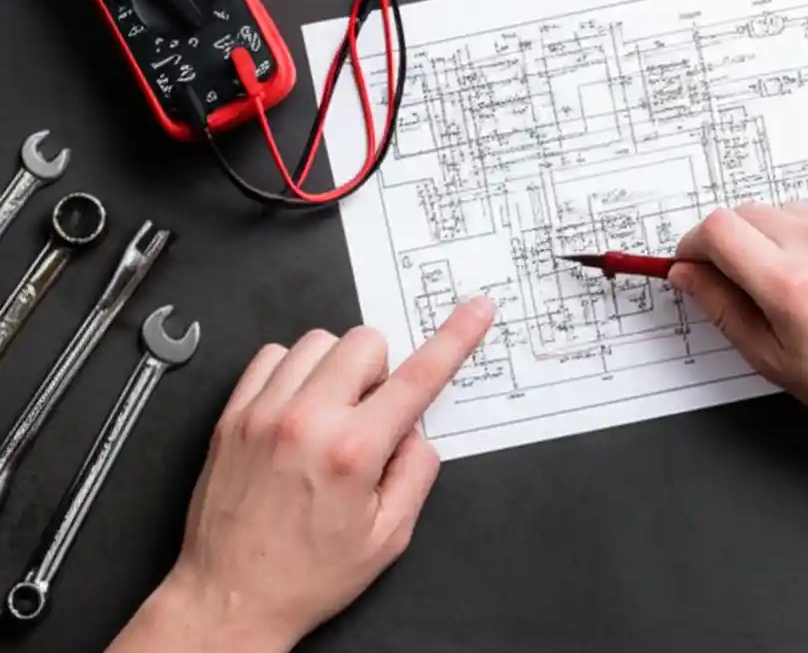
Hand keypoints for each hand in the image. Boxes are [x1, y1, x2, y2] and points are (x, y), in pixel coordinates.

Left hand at [109, 298, 494, 652]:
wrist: (230, 598)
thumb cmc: (304, 575)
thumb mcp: (388, 536)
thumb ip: (416, 472)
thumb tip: (416, 431)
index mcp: (352, 452)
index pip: (418, 377)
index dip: (455, 338)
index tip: (474, 311)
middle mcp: (305, 422)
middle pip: (364, 341)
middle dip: (382, 369)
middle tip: (374, 412)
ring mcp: (262, 414)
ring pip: (317, 342)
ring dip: (337, 367)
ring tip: (333, 412)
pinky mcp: (231, 416)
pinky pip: (271, 356)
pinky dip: (294, 371)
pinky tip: (298, 408)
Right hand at [669, 203, 807, 449]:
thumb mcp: (774, 361)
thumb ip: (723, 309)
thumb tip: (687, 275)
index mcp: (792, 284)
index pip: (717, 230)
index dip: (693, 246)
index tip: (692, 265)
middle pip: (742, 213)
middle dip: (727, 245)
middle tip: (737, 284)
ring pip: (777, 209)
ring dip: (766, 238)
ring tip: (790, 285)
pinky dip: (803, 234)